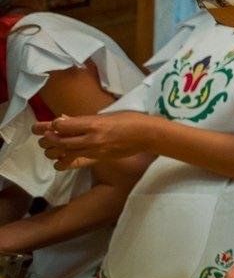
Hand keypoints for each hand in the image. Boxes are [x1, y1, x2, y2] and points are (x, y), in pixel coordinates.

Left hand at [35, 112, 155, 168]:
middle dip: (47, 139)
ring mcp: (95, 150)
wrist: (147, 135)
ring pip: (66, 153)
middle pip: (60, 141)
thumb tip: (65, 120)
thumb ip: (84, 119)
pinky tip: (60, 163)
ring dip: (54, 152)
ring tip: (49, 150)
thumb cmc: (129, 119)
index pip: (62, 126)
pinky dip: (66, 162)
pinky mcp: (100, 158)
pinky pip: (78, 162)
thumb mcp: (106, 115)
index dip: (51, 126)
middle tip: (43, 138)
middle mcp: (91, 138)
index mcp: (93, 123)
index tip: (50, 125)